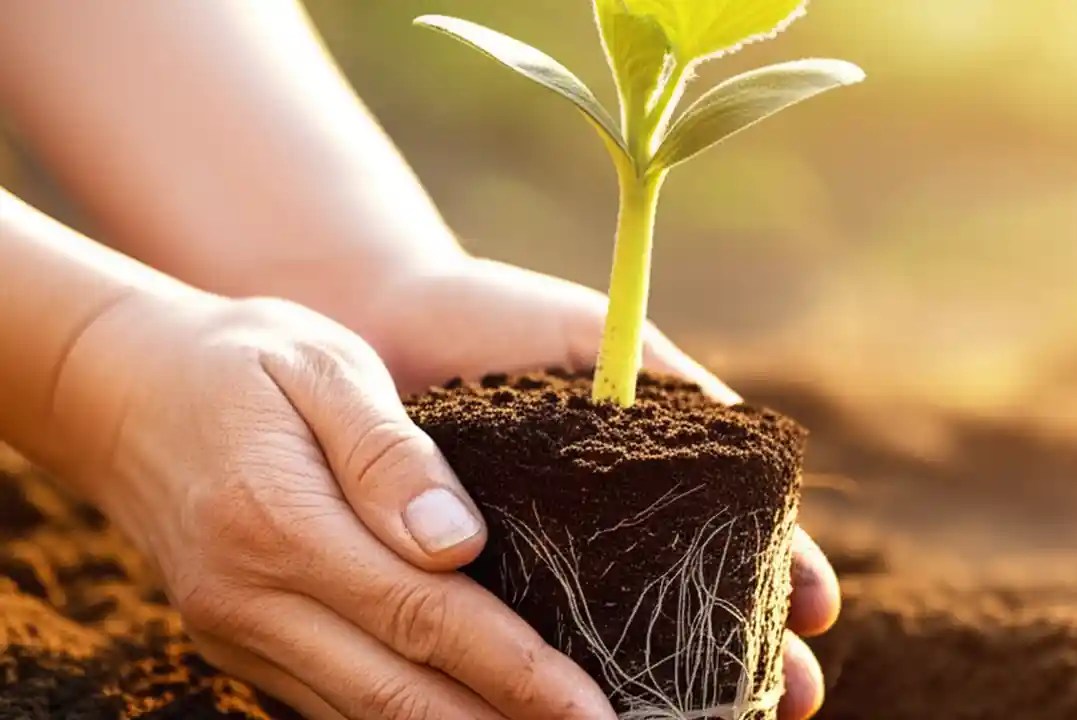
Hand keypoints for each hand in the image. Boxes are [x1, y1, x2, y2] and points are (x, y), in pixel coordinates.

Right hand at [66, 293, 616, 719]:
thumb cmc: (245, 362)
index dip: (515, 672)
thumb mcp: (325, 367)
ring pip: (361, 718)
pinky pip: (326, 704)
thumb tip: (460, 544)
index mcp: (281, 523)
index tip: (590, 707)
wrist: (120, 389)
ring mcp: (235, 631)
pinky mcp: (234, 642)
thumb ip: (389, 455)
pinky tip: (460, 716)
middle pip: (397, 696)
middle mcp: (251, 598)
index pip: (424, 617)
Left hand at [357, 257, 841, 719]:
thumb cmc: (501, 319)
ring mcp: (546, 562)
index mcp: (651, 471)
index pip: (739, 532)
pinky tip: (595, 706)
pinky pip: (527, 637)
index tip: (818, 607)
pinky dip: (563, 676)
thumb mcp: (601, 337)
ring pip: (623, 638)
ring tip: (724, 718)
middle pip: (698, 600)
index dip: (788, 572)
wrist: (387, 321)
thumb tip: (756, 444)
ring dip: (679, 684)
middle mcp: (606, 529)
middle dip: (753, 652)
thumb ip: (672, 380)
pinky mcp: (476, 584)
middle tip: (795, 696)